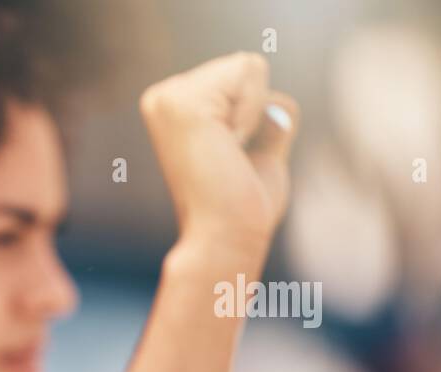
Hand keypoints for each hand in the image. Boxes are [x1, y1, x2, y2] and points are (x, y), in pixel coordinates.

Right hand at [140, 52, 298, 256]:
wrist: (225, 236)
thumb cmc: (241, 206)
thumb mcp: (259, 154)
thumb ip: (266, 124)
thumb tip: (278, 108)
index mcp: (171, 108)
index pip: (241, 76)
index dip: (255, 115)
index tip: (230, 156)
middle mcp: (162, 98)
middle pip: (245, 66)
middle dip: (256, 111)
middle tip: (230, 157)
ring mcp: (168, 97)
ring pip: (248, 66)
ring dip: (255, 113)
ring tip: (227, 152)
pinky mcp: (182, 102)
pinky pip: (248, 72)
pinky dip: (253, 111)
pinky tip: (228, 145)